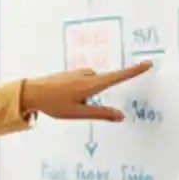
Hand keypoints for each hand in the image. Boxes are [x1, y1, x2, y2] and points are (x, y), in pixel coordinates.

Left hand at [21, 60, 152, 121]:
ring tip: (65, 102)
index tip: (148, 63)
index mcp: (92, 84)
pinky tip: (62, 96)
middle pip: (103, 85)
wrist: (31, 91)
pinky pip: (83, 83)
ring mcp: (79, 71)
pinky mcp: (72, 72)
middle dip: (95, 97)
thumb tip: (121, 116)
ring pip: (92, 85)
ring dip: (85, 95)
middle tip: (73, 106)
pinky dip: (78, 91)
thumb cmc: (54, 104)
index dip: (134, 71)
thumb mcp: (78, 113)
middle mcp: (87, 74)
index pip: (118, 77)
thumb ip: (101, 114)